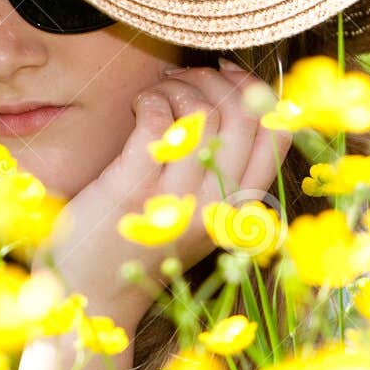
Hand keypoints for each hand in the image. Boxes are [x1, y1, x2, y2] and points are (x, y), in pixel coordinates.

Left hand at [39, 59, 291, 327]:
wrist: (91, 294)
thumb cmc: (141, 242)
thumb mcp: (196, 214)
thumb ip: (220, 172)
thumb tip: (234, 97)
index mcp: (238, 210)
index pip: (278, 134)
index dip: (258, 91)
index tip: (229, 74)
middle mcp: (215, 206)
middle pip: (243, 115)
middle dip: (214, 80)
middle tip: (183, 77)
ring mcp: (176, 198)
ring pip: (202, 113)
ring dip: (179, 86)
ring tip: (159, 91)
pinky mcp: (132, 189)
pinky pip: (157, 121)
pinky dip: (151, 99)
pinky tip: (139, 104)